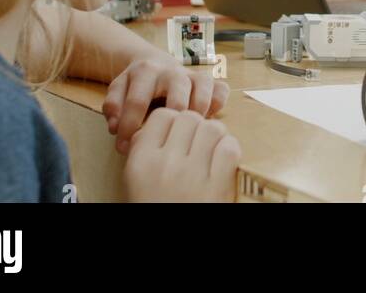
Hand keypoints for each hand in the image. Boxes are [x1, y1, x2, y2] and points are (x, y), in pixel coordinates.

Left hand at [103, 57, 229, 154]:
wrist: (155, 64)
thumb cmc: (136, 85)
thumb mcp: (118, 90)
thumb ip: (113, 106)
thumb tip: (115, 127)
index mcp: (146, 70)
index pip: (137, 101)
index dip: (129, 127)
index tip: (123, 148)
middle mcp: (172, 70)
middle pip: (177, 97)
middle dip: (169, 125)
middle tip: (159, 143)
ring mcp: (194, 74)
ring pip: (204, 91)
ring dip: (196, 115)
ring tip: (185, 133)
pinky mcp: (211, 80)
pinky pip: (221, 91)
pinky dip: (216, 106)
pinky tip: (205, 120)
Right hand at [124, 108, 239, 202]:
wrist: (174, 249)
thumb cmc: (154, 208)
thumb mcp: (135, 181)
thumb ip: (143, 151)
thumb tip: (158, 124)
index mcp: (141, 162)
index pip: (162, 116)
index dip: (173, 120)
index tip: (178, 131)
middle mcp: (166, 164)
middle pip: (189, 118)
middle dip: (195, 126)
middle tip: (196, 141)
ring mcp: (193, 175)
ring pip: (212, 128)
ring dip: (215, 135)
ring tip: (211, 148)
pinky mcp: (217, 186)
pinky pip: (229, 148)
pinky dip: (229, 149)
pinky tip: (223, 159)